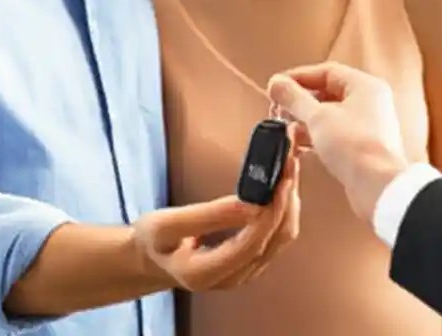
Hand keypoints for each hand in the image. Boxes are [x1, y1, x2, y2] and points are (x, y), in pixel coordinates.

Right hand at [133, 131, 300, 290]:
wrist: (151, 260)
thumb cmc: (154, 241)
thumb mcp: (167, 225)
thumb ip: (208, 216)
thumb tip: (252, 203)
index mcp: (207, 273)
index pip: (252, 244)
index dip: (271, 212)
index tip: (281, 180)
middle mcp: (233, 278)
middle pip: (275, 240)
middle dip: (286, 200)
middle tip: (290, 163)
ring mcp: (245, 272)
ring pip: (281, 237)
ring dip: (289, 202)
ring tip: (289, 168)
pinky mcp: (252, 261)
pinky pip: (277, 235)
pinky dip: (283, 208)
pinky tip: (282, 185)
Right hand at [267, 62, 407, 221]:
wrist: (377, 188)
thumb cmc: (356, 148)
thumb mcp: (317, 117)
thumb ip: (294, 98)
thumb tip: (276, 83)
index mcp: (365, 86)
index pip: (326, 71)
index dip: (298, 77)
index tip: (277, 86)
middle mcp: (369, 102)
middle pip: (328, 92)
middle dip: (299, 101)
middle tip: (278, 108)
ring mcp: (367, 125)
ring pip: (329, 114)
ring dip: (305, 119)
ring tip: (284, 127)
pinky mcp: (362, 146)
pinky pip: (334, 133)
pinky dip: (315, 135)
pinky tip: (298, 143)